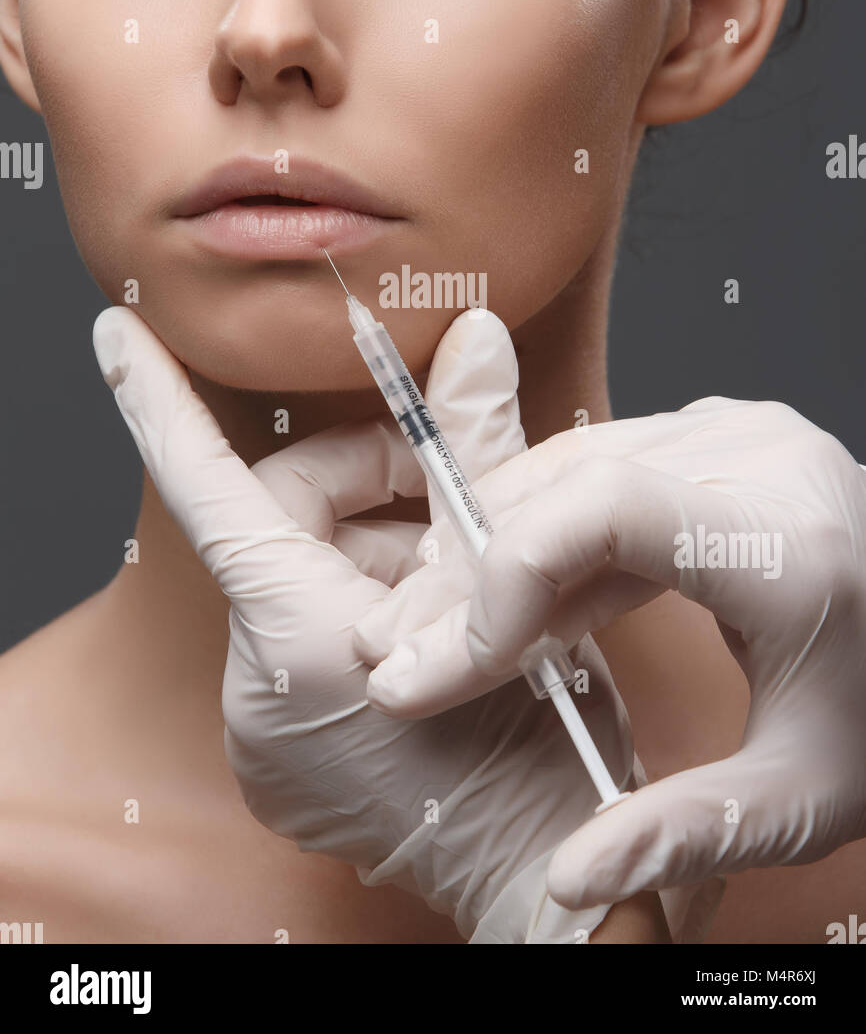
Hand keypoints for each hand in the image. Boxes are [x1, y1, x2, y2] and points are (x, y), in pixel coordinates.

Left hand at [91, 305, 642, 942]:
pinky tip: (427, 630)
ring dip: (374, 554)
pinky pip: (297, 646)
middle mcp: (258, 689)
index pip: (206, 488)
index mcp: (304, 637)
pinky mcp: (277, 760)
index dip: (155, 401)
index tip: (115, 334)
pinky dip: (356, 613)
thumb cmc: (543, 750)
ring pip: (299, 582)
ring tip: (458, 579)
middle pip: (284, 523)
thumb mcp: (518, 582)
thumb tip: (473, 337)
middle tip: (451, 499)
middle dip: (365, 488)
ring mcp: (262, 733)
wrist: (551, 888)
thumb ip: (479, 449)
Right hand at [357, 394, 865, 909]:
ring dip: (490, 553)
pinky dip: (540, 534)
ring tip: (428, 631)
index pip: (607, 513)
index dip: (503, 581)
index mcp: (789, 544)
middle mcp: (764, 460)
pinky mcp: (718, 436)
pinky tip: (496, 600)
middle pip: (569, 491)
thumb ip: (686, 831)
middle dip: (470, 582)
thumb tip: (572, 881)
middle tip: (399, 657)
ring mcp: (741, 434)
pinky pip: (600, 471)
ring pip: (569, 471)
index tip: (445, 667)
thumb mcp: (804, 795)